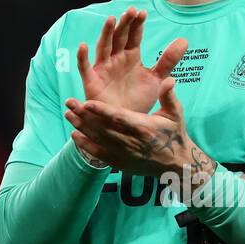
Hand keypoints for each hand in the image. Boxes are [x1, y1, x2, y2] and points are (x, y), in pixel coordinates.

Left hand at [66, 77, 212, 181]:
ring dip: (81, 127)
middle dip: (84, 116)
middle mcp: (132, 142)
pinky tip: (74, 135)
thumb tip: (169, 79)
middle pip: (103, 128)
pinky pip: (99, 154)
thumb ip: (168, 96)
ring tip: (68, 115)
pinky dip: (86, 145)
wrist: (176, 163)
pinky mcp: (120, 162)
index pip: (119, 118)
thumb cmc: (174, 134)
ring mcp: (124, 154)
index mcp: (144, 127)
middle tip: (70, 103)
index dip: (102, 111)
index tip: (87, 102)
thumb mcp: (175, 114)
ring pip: (98, 140)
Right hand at [77, 7, 187, 114]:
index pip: (134, 36)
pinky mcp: (92, 82)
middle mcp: (116, 59)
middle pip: (119, 37)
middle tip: (130, 11)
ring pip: (103, 47)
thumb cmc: (139, 100)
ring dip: (106, 34)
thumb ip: (168, 60)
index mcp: (131, 57)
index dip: (137, 25)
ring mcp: (103, 69)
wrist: (127, 125)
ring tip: (111, 19)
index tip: (143, 13)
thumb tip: (184, 40)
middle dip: (124, 24)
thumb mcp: (157, 79)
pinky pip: (85, 68)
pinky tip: (83, 46)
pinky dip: (83, 58)